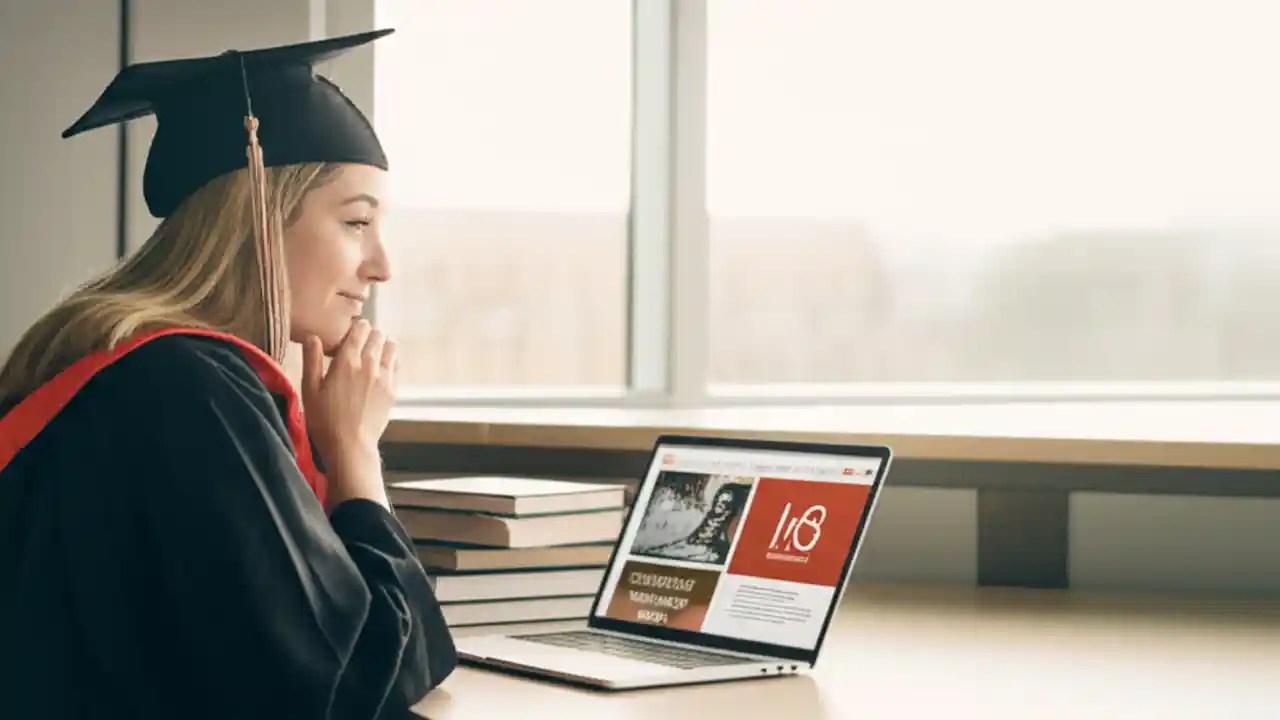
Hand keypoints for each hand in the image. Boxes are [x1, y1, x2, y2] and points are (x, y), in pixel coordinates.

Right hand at [301, 319, 398, 505]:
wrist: (350, 446)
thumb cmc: (324, 420)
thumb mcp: (309, 389)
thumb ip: (311, 359)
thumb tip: (313, 336)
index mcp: (347, 361)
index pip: (360, 329)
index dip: (357, 326)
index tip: (352, 331)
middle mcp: (369, 364)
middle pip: (378, 336)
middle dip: (370, 335)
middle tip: (360, 344)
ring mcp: (384, 377)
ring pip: (391, 347)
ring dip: (383, 346)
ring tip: (373, 354)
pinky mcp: (393, 390)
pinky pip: (397, 366)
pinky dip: (391, 362)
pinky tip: (381, 370)